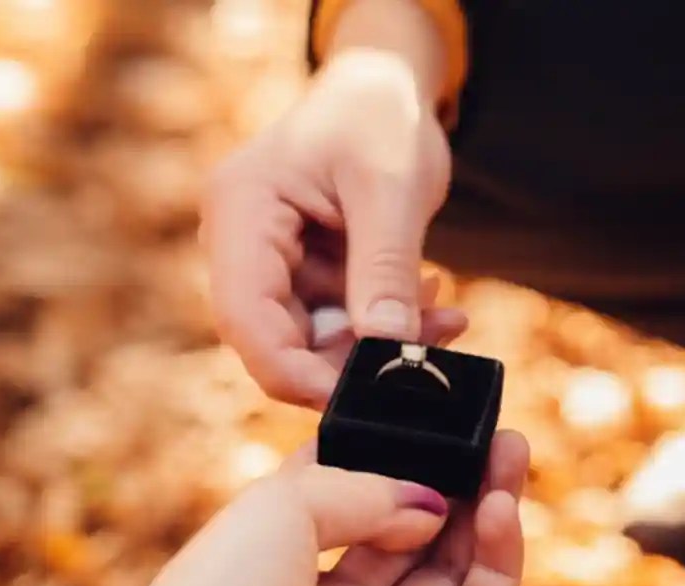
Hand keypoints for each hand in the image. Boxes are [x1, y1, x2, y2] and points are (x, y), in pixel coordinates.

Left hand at [18, 432, 529, 585]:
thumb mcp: (285, 501)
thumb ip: (370, 484)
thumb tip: (432, 500)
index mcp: (289, 556)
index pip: (363, 497)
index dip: (401, 458)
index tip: (435, 418)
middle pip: (418, 528)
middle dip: (458, 476)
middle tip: (494, 431)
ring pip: (456, 563)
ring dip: (489, 503)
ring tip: (512, 449)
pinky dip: (500, 553)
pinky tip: (499, 504)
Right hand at [202, 49, 463, 407]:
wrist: (385, 87)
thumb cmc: (380, 116)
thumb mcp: (392, 188)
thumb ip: (385, 270)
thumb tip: (389, 354)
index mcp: (241, 212)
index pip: (246, 319)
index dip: (295, 372)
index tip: (360, 399)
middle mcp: (240, 243)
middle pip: (276, 340)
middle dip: (351, 361)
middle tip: (426, 357)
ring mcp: (268, 262)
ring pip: (313, 341)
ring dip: (378, 346)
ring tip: (444, 321)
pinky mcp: (302, 274)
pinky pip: (337, 324)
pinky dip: (385, 326)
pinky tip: (433, 307)